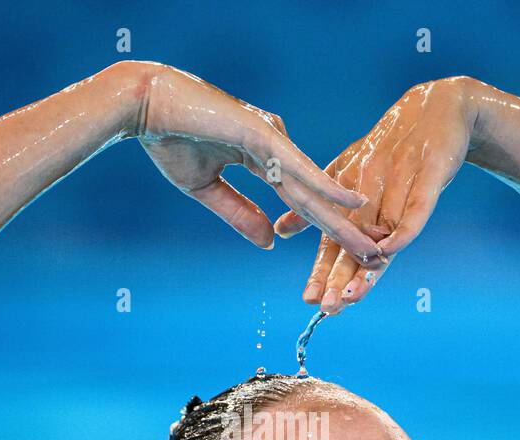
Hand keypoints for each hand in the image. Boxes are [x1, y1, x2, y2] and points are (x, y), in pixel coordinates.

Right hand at [136, 64, 383, 264]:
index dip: (325, 224)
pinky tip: (354, 204)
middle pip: (317, 197)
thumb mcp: (207, 188)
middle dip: (345, 229)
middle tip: (376, 255)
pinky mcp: (263, 135)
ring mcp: (272, 139)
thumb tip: (271, 245)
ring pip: (314, 188)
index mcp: (261, 156)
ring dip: (345, 218)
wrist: (144, 105)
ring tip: (373, 244)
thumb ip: (240, 214)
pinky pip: (300, 168)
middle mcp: (275, 146)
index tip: (347, 247)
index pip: (300, 200)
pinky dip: (327, 187)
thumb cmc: (168, 139)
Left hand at [274, 78, 474, 313]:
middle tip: (324, 307)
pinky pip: (416, 206)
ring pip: (380, 230)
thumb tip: (283, 230)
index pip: (332, 238)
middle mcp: (366, 186)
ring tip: (351, 296)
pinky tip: (390, 251)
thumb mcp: (347, 169)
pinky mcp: (428, 173)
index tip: (309, 299)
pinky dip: (405, 228)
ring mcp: (398, 180)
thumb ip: (317, 202)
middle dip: (337, 276)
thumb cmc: (390, 146)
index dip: (321, 270)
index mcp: (345, 189)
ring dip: (366, 264)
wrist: (439, 107)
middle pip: (351, 239)